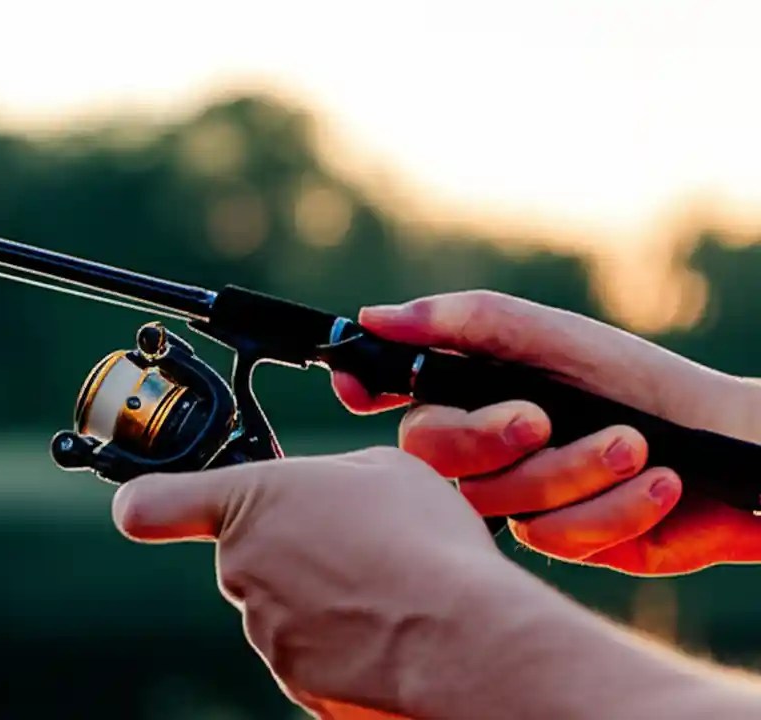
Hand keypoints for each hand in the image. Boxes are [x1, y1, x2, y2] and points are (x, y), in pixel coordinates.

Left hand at [112, 447, 519, 717]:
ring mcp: (265, 633)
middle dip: (292, 550)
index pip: (153, 503)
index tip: (145, 506)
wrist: (463, 639)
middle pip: (249, 555)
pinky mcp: (296, 683)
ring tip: (390, 589)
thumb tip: (333, 495)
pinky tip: (391, 628)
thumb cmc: (424, 544)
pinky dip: (345, 644)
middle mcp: (242, 570)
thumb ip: (331, 477)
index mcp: (250, 505)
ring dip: (325, 599)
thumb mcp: (381, 469)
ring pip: (284, 606)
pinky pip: (314, 652)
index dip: (148, 503)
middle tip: (357, 546)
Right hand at [331, 290, 760, 574]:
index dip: (367, 386)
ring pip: (494, 500)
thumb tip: (374, 318)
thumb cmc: (642, 383)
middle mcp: (487, 447)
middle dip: (487, 436)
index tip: (358, 387)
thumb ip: (465, 323)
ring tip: (633, 445)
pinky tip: (654, 486)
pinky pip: (549, 539)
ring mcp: (519, 498)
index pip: (398, 391)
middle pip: (429, 452)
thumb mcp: (552, 337)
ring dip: (573, 470)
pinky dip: (609, 508)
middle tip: (539, 419)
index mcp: (478, 391)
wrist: (731, 449)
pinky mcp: (561, 542)